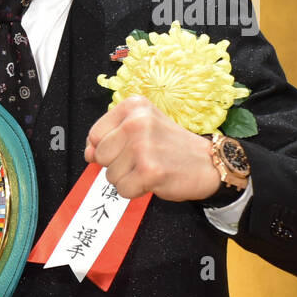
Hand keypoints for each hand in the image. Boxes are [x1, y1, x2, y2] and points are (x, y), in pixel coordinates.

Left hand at [84, 96, 220, 200]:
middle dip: (117, 164)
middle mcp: (137, 122)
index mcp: (133, 106)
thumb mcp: (141, 127)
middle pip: (100, 156)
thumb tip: (88, 154)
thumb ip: (109, 137)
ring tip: (149, 167)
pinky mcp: (149, 170)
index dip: (104, 149)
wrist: (209, 162)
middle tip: (143, 159)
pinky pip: (123, 190)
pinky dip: (136, 191)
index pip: (95, 135)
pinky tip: (153, 179)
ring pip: (110, 175)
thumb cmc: (171, 146)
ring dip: (128, 178)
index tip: (125, 149)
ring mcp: (143, 147)